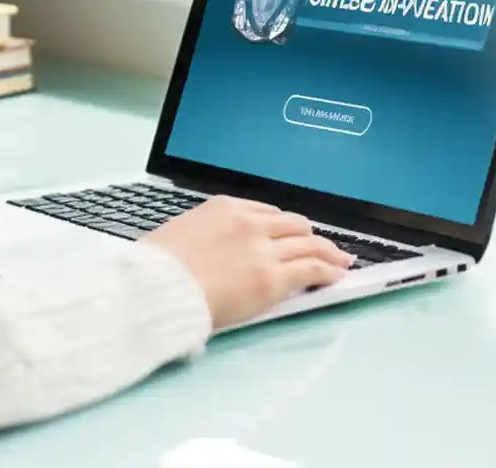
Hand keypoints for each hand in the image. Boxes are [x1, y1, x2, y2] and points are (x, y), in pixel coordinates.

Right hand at [144, 196, 353, 329]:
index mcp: (224, 207)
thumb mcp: (180, 234)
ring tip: (339, 261)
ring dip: (328, 252)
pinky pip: (312, 269)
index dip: (282, 226)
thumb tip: (213, 252)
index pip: (266, 212)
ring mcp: (263, 249)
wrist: (155, 289)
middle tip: (320, 245)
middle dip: (309, 235)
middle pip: (293, 224)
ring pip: (309, 244)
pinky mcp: (273, 278)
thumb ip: (205, 236)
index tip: (289, 233)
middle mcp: (249, 222)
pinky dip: (328, 271)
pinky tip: (336, 276)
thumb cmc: (156, 269)